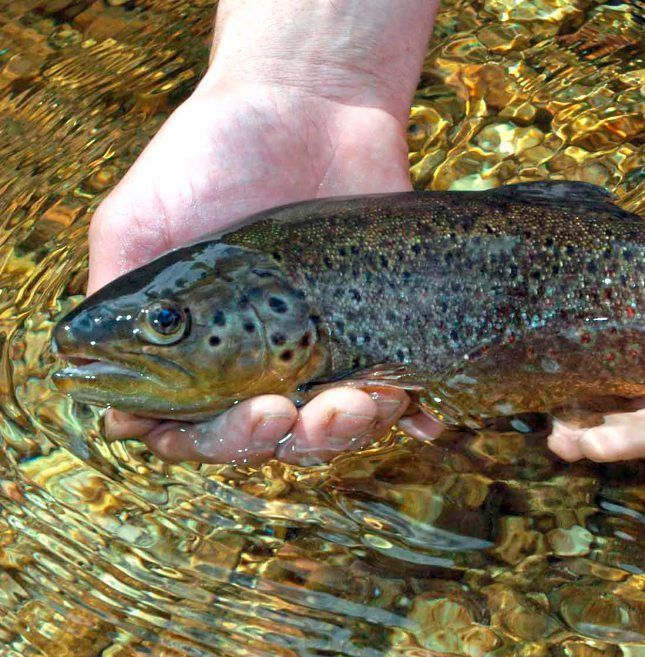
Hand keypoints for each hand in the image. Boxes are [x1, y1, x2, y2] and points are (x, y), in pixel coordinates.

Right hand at [91, 76, 443, 464]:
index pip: (193, 430)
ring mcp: (322, 352)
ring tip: (362, 399)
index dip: (213, 441)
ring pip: (332, 428)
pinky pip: (398, 393)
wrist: (308, 104)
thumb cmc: (212, 155)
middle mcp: (255, 364)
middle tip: (294, 411)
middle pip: (268, 441)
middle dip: (285, 439)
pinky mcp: (379, 333)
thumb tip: (103, 400)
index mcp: (191, 351)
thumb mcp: (140, 221)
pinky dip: (409, 412)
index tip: (250, 411)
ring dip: (347, 431)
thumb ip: (118, 300)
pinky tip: (418, 412)